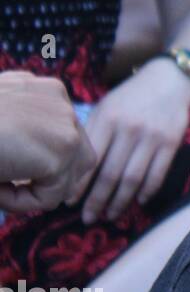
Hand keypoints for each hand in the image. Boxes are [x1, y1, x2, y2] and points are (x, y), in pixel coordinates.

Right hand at [0, 72, 97, 213]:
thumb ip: (18, 132)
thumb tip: (33, 160)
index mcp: (40, 89)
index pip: (61, 136)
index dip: (36, 164)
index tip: (3, 167)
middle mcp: (57, 98)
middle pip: (79, 156)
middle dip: (49, 179)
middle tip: (6, 182)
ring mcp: (64, 122)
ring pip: (66, 179)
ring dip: (31, 191)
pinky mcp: (62, 148)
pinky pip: (51, 196)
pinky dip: (20, 202)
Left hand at [81, 59, 189, 223]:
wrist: (169, 79)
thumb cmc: (131, 96)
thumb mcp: (106, 107)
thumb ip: (92, 133)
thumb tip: (73, 169)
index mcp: (107, 119)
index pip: (89, 159)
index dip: (78, 184)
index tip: (69, 202)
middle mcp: (129, 129)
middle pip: (110, 174)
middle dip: (96, 200)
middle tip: (88, 219)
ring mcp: (152, 136)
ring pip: (133, 178)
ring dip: (120, 201)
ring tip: (110, 215)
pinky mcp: (171, 142)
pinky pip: (157, 173)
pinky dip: (146, 191)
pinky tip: (137, 201)